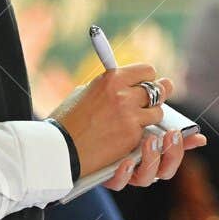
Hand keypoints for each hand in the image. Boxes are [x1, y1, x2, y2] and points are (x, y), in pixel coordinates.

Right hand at [49, 63, 171, 175]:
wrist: (61, 148)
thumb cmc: (68, 120)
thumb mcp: (86, 93)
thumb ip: (110, 87)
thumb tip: (128, 84)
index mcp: (112, 78)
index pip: (147, 71)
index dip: (148, 79)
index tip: (147, 83)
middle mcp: (124, 94)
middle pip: (158, 90)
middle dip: (157, 96)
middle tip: (154, 100)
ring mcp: (130, 116)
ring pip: (158, 112)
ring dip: (150, 117)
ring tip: (136, 121)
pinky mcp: (132, 136)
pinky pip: (147, 132)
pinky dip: (140, 134)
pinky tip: (125, 136)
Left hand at [102, 126, 209, 190]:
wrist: (76, 138)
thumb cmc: (112, 127)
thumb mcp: (138, 122)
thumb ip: (164, 123)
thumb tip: (199, 135)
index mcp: (153, 156)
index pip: (173, 159)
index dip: (179, 149)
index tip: (177, 132)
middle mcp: (142, 169)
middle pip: (164, 172)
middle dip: (170, 154)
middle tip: (168, 135)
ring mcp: (126, 175)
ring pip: (145, 180)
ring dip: (151, 160)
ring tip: (148, 140)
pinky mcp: (108, 178)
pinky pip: (118, 184)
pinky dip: (124, 174)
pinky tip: (125, 160)